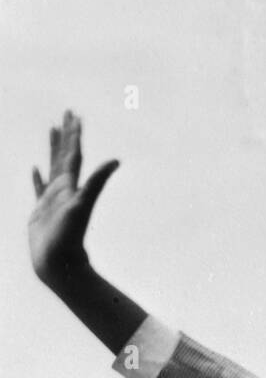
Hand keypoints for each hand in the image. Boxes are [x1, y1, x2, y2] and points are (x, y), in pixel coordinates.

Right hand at [29, 112, 118, 286]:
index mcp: (72, 185)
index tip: (75, 115)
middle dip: (66, 134)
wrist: (59, 264)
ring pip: (52, 167)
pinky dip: (37, 178)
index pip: (74, 153)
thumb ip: (98, 181)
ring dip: (53, 149)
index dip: (74, 134)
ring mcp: (52, 199)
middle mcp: (64, 189)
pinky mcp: (41, 211)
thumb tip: (117, 160)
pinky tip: (36, 168)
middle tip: (67, 113)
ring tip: (52, 130)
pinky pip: (39, 189)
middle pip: (65, 155)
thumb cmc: (69, 237)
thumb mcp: (83, 204)